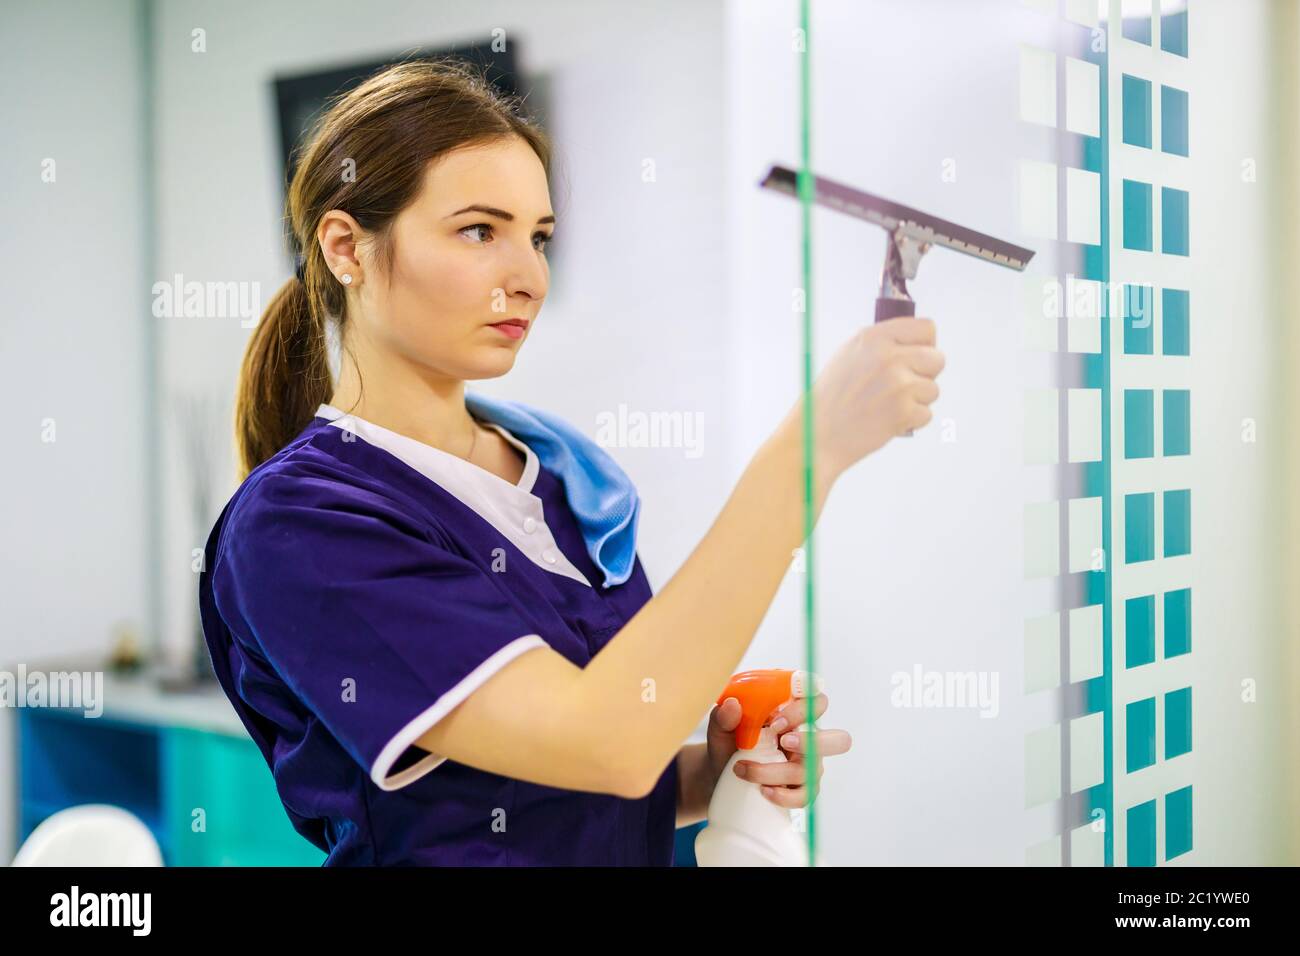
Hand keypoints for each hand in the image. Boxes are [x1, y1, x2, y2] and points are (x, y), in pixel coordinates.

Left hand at [705, 693, 851, 807]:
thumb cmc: (728, 745)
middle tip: (783, 741)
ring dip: (774, 771)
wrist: (719, 777)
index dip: (807, 706)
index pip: (817, 701)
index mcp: (793, 715)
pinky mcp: (802, 791)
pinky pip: (805, 796)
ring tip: (743, 769)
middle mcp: (807, 739)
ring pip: (810, 771)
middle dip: (813, 741)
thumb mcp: (720, 728)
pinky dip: (782, 795)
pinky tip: (762, 790)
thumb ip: (724, 716)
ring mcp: (807, 767)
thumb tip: (732, 705)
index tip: (776, 718)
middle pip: (839, 740)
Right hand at [800, 316, 944, 481]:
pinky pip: (926, 414)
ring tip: (888, 406)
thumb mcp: (850, 354)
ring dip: (916, 401)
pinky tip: (888, 420)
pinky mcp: (903, 411)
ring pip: (932, 389)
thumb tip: (916, 343)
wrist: (818, 435)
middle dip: (925, 374)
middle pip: (937, 359)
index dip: (926, 344)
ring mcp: (898, 384)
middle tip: (904, 386)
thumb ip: (883, 344)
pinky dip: (911, 421)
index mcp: (874, 337)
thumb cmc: (832, 398)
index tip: (916, 357)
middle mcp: (888, 357)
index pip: (926, 329)